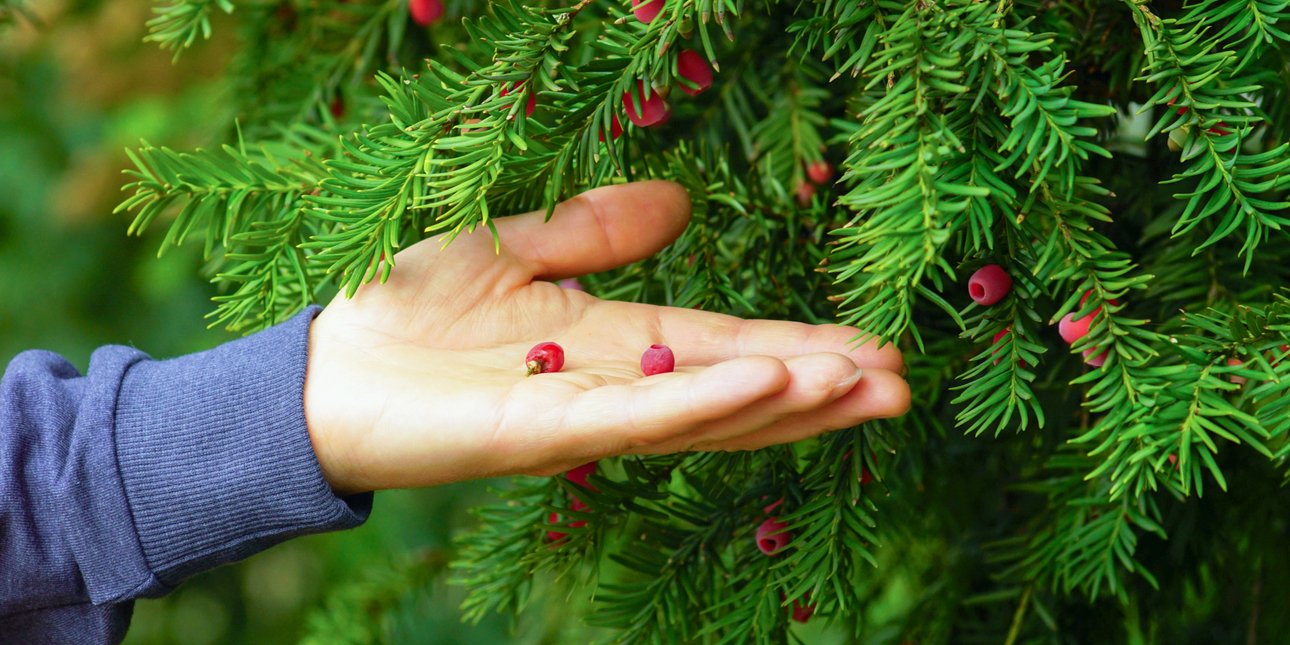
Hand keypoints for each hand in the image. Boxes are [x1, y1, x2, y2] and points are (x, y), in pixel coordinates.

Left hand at [303, 181, 908, 494]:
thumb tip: (679, 201)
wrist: (322, 360)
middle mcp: (612, 388)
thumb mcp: (516, 244)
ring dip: (786, 403)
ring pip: (702, 417)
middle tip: (904, 383)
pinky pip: (636, 420)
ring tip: (867, 390)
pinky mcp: (540, 435)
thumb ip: (595, 230)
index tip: (869, 344)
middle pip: (735, 393)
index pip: (724, 346)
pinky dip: (706, 403)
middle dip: (818, 388)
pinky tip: (770, 387)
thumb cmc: (409, 304)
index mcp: (612, 343)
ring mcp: (581, 418)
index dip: (796, 346)